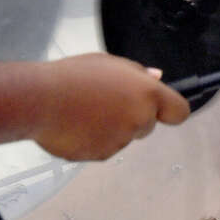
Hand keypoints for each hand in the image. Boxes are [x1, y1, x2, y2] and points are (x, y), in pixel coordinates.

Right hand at [26, 54, 189, 160]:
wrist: (41, 101)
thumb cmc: (74, 76)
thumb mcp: (109, 63)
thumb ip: (137, 73)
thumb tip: (157, 78)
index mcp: (147, 94)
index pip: (179, 111)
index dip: (170, 111)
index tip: (162, 110)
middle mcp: (139, 119)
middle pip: (147, 125)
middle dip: (132, 118)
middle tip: (106, 103)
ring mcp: (121, 141)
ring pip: (124, 137)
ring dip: (111, 129)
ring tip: (84, 112)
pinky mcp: (101, 156)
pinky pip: (102, 149)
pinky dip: (93, 141)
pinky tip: (76, 126)